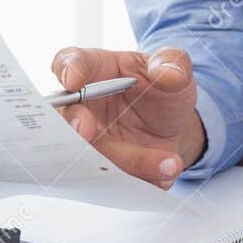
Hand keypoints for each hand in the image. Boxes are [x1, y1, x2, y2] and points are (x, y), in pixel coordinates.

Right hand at [50, 46, 204, 187]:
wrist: (175, 126)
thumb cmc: (162, 88)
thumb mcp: (174, 68)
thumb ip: (172, 62)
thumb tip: (167, 73)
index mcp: (95, 70)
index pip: (70, 62)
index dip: (66, 70)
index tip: (72, 78)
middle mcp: (84, 106)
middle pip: (67, 116)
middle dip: (74, 124)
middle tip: (86, 130)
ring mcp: (93, 141)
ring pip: (95, 156)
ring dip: (128, 161)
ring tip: (168, 163)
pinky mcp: (108, 169)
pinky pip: (116, 180)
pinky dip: (142, 178)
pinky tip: (166, 174)